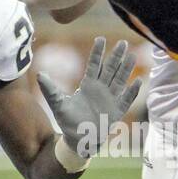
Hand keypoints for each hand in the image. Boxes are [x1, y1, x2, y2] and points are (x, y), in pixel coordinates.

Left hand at [39, 37, 140, 158]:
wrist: (78, 140)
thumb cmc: (68, 121)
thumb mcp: (58, 104)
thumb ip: (50, 90)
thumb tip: (39, 75)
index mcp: (88, 86)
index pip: (94, 66)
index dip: (97, 53)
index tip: (100, 38)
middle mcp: (101, 90)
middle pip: (110, 70)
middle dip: (116, 56)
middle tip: (122, 42)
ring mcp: (110, 100)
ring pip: (120, 81)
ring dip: (126, 69)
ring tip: (131, 56)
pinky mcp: (116, 111)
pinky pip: (126, 100)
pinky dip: (131, 92)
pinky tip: (138, 82)